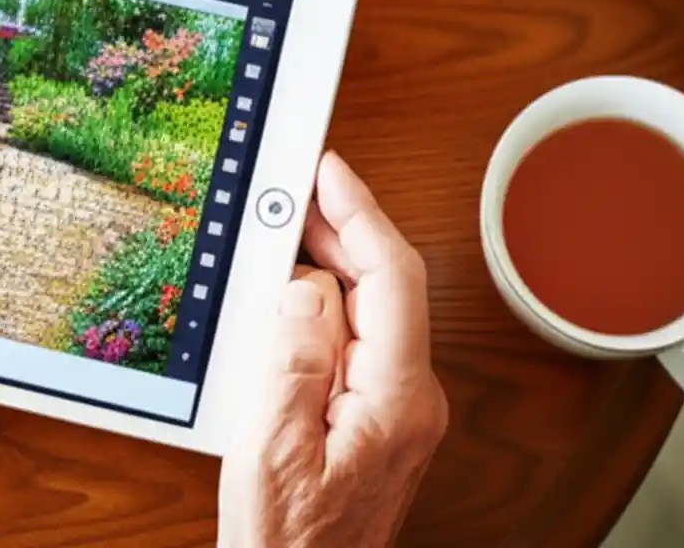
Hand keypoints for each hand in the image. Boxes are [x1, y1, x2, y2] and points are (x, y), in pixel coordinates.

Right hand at [219, 151, 447, 547]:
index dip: (362, 215)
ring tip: (290, 232)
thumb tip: (306, 291)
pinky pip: (358, 339)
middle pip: (386, 287)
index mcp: (395, 400)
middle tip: (297, 191)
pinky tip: (295, 298)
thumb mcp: (274, 451)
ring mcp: (398, 406)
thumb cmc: (290, 541)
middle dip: (344, 229)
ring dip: (333, 266)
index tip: (332, 173)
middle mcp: (410, 397)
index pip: (391, 279)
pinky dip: (327, 305)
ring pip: (371, 310)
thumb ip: (294, 365)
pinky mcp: (379, 414)